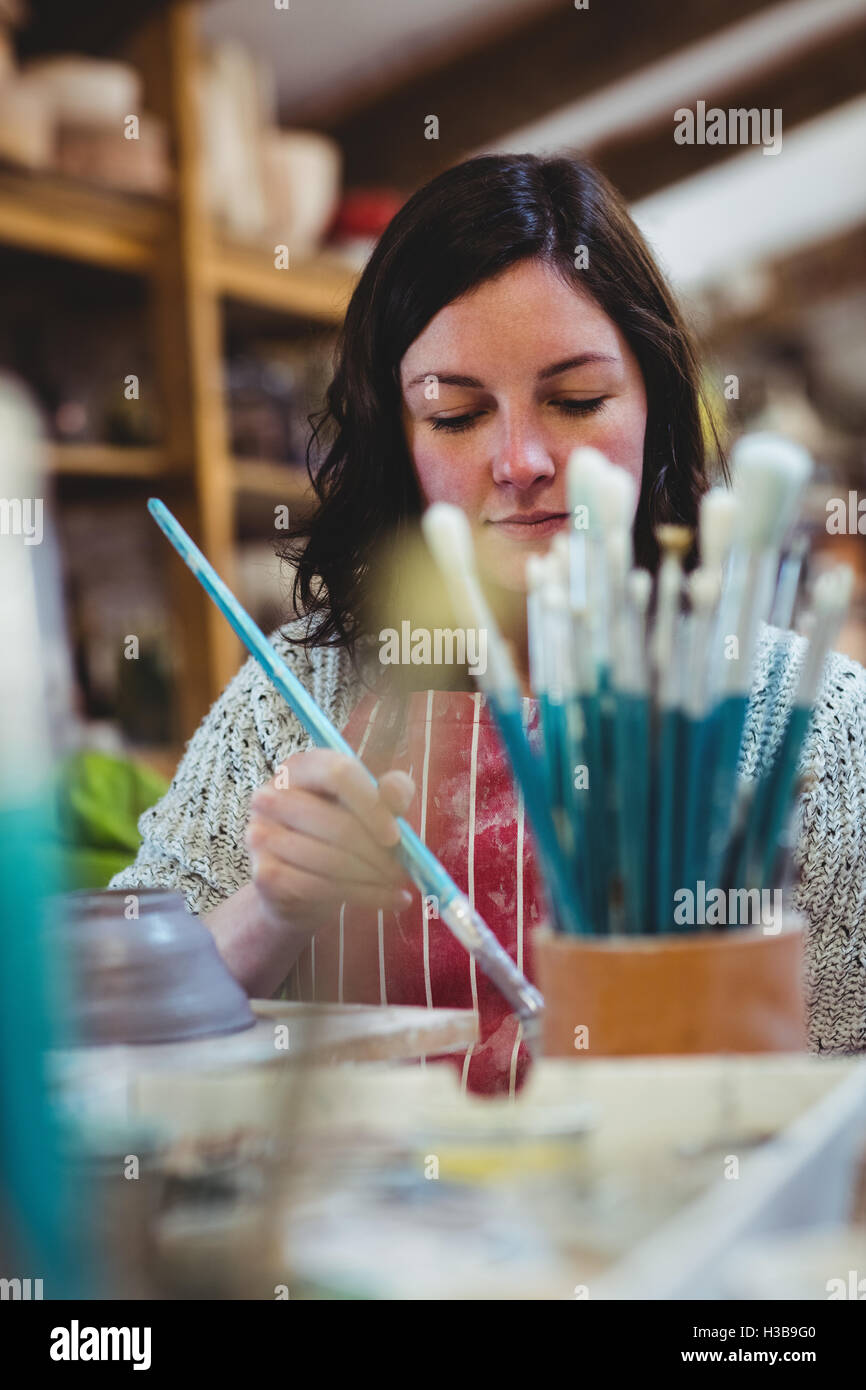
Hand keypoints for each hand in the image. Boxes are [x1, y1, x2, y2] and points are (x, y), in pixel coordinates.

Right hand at [245, 750, 415, 934]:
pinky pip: (317, 887)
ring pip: (328, 859)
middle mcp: (272, 794)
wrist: (297, 886)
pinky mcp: (263, 873)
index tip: (395, 836)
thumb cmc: (338, 836)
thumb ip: (388, 795)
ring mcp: (261, 833)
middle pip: (334, 822)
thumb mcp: (369, 809)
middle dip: (376, 852)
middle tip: (402, 871)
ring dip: (371, 878)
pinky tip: (385, 899)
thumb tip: (397, 790)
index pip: (338, 774)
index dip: (371, 805)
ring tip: (396, 884)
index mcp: (302, 767)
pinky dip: (360, 896)